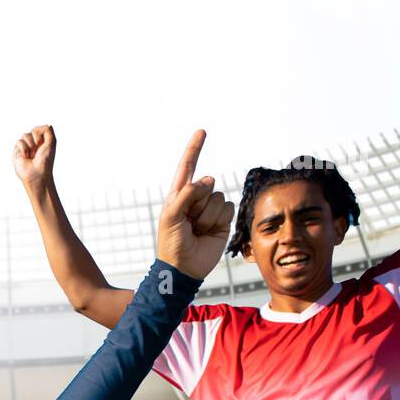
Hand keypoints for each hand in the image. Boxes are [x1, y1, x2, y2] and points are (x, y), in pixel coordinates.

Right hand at [13, 125, 55, 187]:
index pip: (39, 129)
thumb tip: (47, 123)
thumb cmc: (45, 160)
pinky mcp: (17, 151)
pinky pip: (19, 141)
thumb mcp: (51, 143)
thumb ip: (48, 131)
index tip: (44, 145)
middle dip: (37, 140)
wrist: (37, 173)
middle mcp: (33, 143)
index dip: (41, 135)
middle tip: (38, 152)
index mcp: (41, 141)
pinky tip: (26, 157)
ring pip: (25, 135)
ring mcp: (24, 146)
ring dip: (31, 145)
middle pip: (33, 131)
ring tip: (32, 155)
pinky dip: (24, 149)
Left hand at [155, 131, 234, 279]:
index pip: (187, 166)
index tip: (202, 131)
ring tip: (197, 230)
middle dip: (198, 202)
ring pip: (218, 197)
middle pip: (206, 184)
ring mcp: (210, 209)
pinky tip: (208, 232)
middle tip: (188, 221)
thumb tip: (208, 179)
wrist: (184, 268)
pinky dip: (218, 220)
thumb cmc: (171, 243)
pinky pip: (228, 208)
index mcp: (178, 195)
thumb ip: (187, 194)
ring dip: (207, 215)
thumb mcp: (171, 216)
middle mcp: (196, 199)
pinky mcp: (223, 220)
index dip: (195, 148)